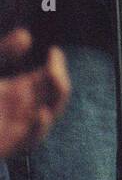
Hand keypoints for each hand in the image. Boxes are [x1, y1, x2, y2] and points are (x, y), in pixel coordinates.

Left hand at [0, 30, 70, 157]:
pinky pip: (30, 140)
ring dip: (55, 101)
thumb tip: (25, 35)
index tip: (54, 51)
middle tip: (53, 68)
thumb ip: (2, 52)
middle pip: (54, 95)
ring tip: (54, 80)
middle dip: (59, 80)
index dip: (57, 65)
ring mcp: (17, 127)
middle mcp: (23, 108)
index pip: (50, 78)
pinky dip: (39, 128)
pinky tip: (40, 113)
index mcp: (19, 91)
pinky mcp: (9, 145)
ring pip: (48, 115)